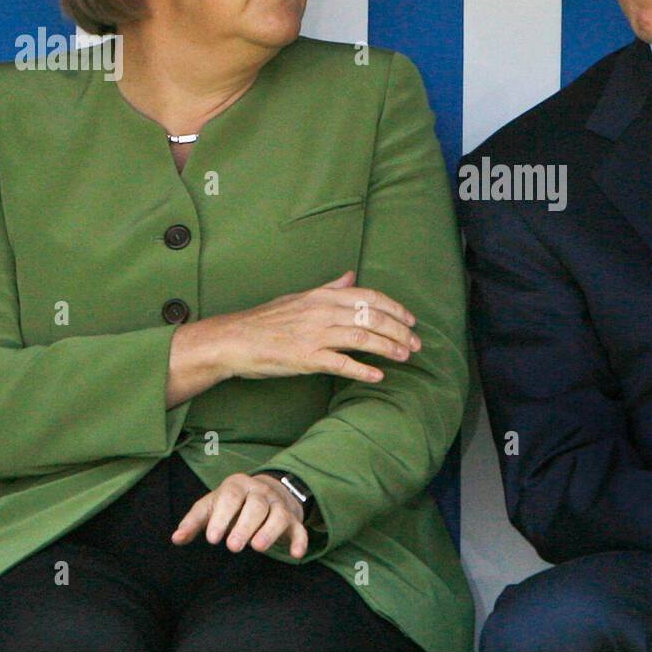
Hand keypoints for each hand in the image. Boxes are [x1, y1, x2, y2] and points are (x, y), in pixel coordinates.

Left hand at [172, 472, 308, 558]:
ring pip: (278, 515)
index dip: (222, 516)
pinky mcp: (293, 519)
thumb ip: (195, 521)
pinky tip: (296, 554)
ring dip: (269, 531)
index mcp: (238, 485)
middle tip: (233, 547)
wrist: (267, 490)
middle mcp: (261, 492)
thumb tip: (176, 538)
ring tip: (257, 547)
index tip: (212, 538)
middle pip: (256, 506)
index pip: (231, 497)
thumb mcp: (212, 505)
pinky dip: (300, 540)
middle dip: (245, 526)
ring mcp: (279, 505)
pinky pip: (299, 528)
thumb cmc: (232, 503)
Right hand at [207, 270, 421, 383]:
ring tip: (405, 357)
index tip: (411, 321)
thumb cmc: (267, 319)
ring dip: (389, 348)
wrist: (235, 339)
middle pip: (372, 317)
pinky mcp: (306, 358)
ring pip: (362, 338)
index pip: (369, 297)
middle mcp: (323, 312)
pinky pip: (341, 363)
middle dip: (399, 331)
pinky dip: (362, 370)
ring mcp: (315, 335)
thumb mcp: (301, 297)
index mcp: (323, 296)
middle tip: (416, 344)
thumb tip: (352, 276)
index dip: (395, 308)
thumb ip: (330, 288)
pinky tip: (378, 376)